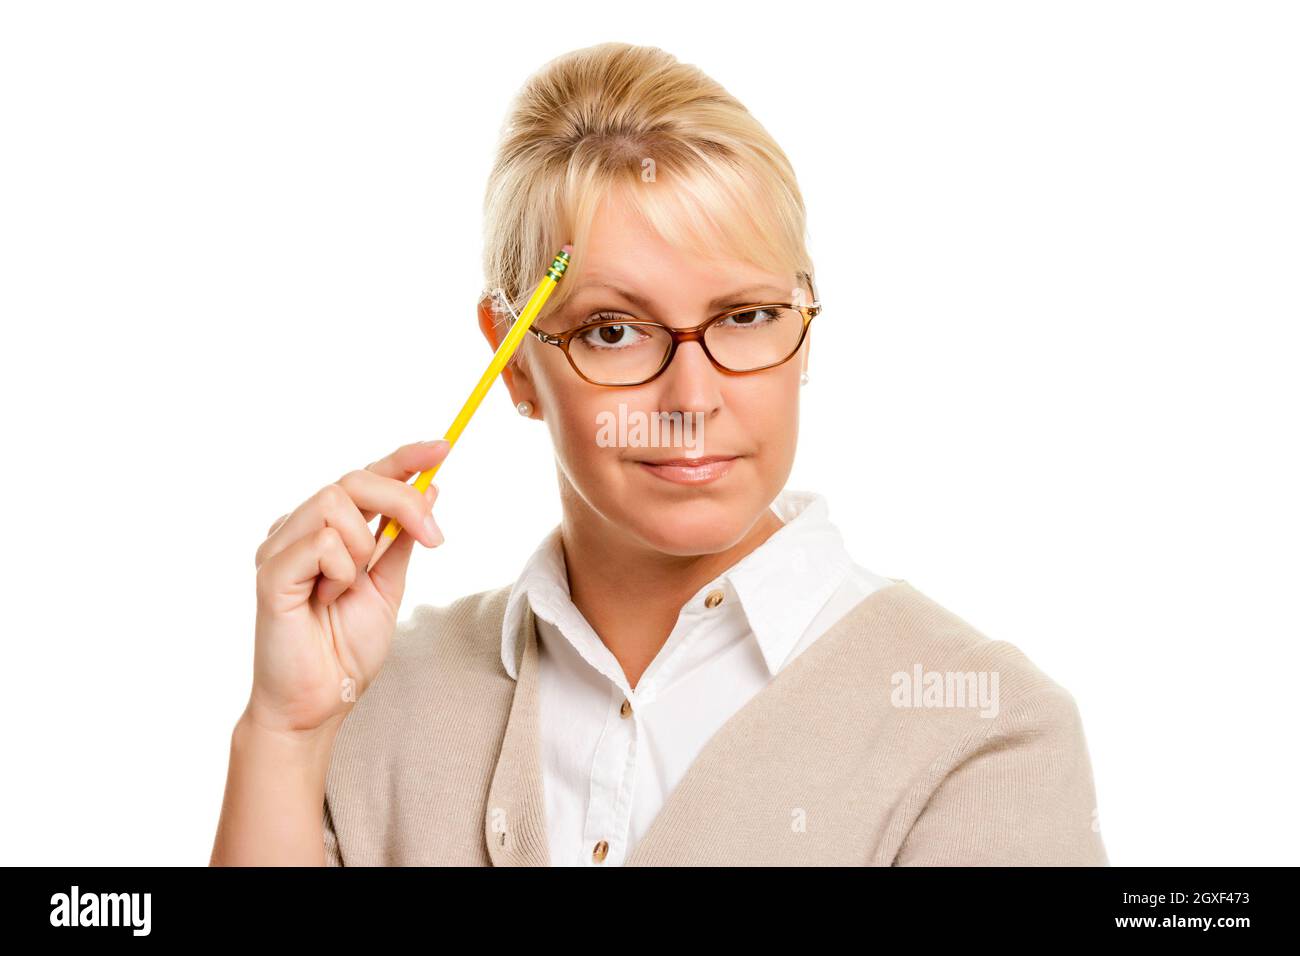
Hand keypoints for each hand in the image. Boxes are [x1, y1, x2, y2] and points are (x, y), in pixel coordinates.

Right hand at [247, 439, 450, 734]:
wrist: (319, 701)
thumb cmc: (345, 648)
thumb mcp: (388, 585)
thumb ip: (402, 538)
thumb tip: (431, 488)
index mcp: (327, 530)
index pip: (365, 477)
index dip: (404, 458)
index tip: (442, 447)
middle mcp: (298, 530)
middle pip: (353, 480)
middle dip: (403, 500)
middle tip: (435, 538)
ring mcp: (279, 548)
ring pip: (334, 503)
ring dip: (363, 545)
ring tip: (351, 587)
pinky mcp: (270, 573)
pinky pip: (319, 542)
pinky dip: (341, 569)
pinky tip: (329, 598)